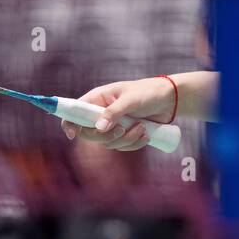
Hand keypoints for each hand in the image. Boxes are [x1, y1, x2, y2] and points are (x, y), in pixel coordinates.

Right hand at [61, 78, 175, 150]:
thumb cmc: (148, 92)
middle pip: (89, 134)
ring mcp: (112, 124)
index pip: (74, 112)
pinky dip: (134, 144)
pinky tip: (146, 135)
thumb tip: (98, 128)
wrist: (168, 100)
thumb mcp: (130, 100)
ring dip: (126, 139)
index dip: (69, 123)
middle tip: (122, 129)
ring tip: (142, 128)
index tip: (73, 135)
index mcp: (97, 98)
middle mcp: (101, 112)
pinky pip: (121, 146)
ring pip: (108, 143)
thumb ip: (113, 112)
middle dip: (106, 136)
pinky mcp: (123, 134)